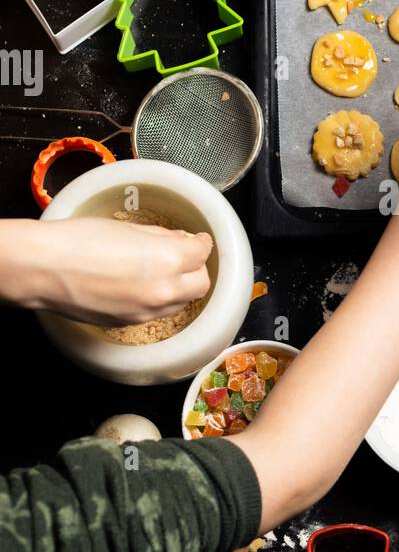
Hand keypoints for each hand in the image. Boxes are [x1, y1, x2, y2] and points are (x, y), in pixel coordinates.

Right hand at [5, 219, 211, 325]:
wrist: (42, 269)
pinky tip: (141, 286)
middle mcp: (164, 290)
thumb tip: (181, 241)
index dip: (200, 243)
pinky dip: (158, 300)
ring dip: (180, 287)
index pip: (203, 253)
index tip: (196, 240)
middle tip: (183, 256)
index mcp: (168, 259)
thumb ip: (162, 237)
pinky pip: (158, 313)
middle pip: (201, 283)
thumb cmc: (78, 241)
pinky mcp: (130, 323)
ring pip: (182, 302)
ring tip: (162, 271)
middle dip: (196, 268)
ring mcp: (147, 311)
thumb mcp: (128, 228)